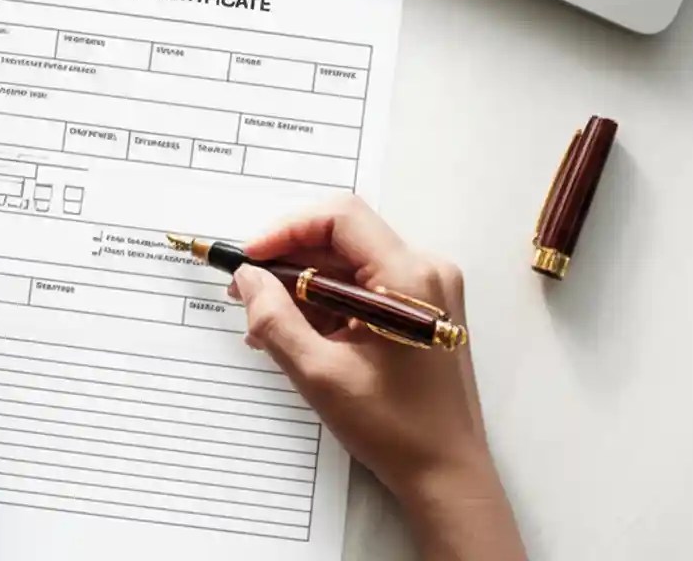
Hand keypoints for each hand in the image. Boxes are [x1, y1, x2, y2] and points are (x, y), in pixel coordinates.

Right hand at [230, 194, 525, 559]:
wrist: (448, 473)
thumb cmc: (396, 429)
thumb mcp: (320, 374)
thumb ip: (275, 320)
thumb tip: (248, 279)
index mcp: (409, 279)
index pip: (340, 218)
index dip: (286, 229)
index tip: (249, 258)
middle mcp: (425, 272)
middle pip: (342, 239)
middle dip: (288, 261)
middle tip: (244, 290)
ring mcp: (426, 290)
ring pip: (348, 264)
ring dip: (302, 287)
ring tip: (263, 323)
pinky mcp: (420, 310)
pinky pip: (362, 287)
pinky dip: (325, 304)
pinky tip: (295, 333)